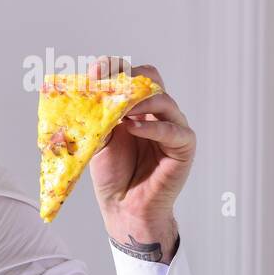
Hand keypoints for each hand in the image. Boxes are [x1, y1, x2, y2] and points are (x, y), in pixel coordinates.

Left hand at [87, 56, 193, 263]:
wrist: (123, 206)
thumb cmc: (111, 173)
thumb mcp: (98, 140)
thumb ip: (98, 117)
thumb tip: (89, 91)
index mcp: (135, 107)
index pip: (131, 76)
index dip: (115, 69)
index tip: (95, 71)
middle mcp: (155, 112)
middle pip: (151, 79)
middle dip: (129, 78)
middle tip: (107, 84)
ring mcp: (172, 126)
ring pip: (163, 100)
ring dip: (139, 102)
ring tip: (120, 111)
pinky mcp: (183, 146)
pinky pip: (173, 130)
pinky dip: (152, 126)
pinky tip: (132, 127)